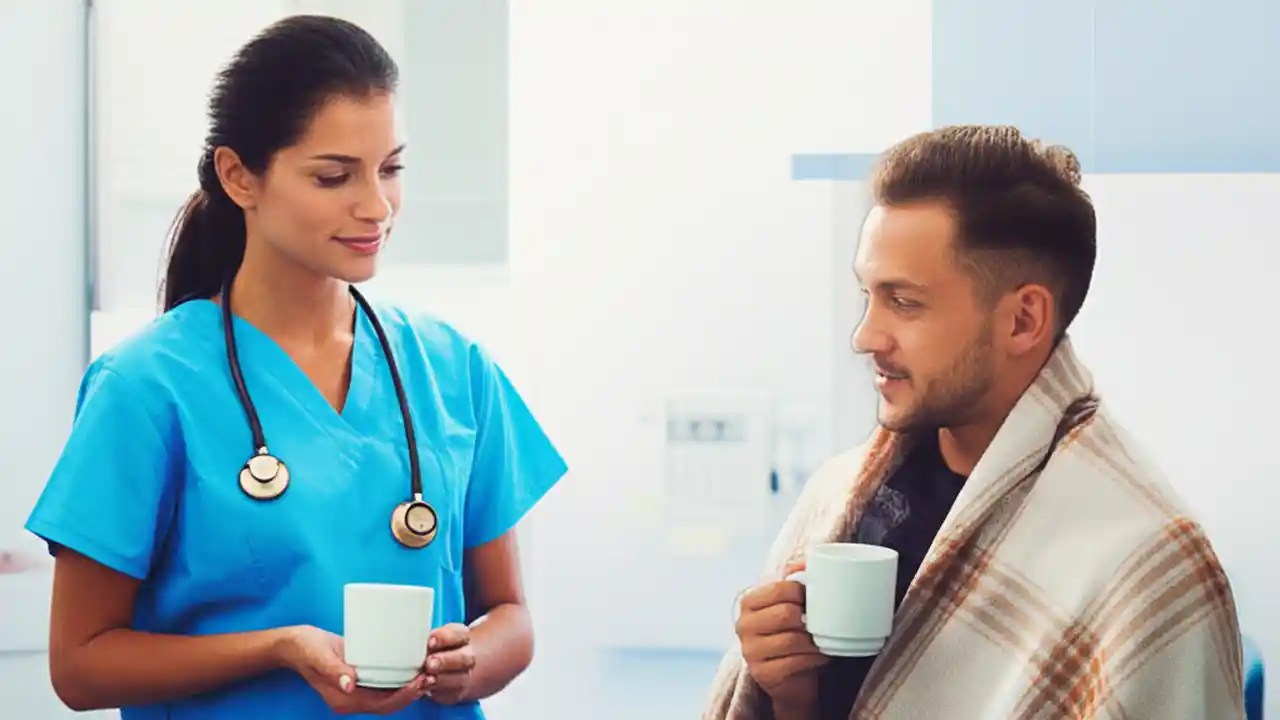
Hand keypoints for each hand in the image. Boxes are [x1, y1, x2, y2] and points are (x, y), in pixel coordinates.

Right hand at [280, 625, 426, 714]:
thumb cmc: (305, 647)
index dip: (403, 696)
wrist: (295, 644)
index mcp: (343, 700)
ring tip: (429, 673)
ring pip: (388, 697)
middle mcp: (350, 700)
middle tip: (432, 675)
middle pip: (388, 704)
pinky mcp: (357, 682)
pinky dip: (399, 682)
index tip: (421, 681)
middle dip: (412, 694)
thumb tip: (350, 685)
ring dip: (408, 689)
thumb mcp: (318, 655)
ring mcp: (354, 693)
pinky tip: (412, 669)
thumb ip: (333, 669)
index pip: (381, 704)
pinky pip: (382, 687)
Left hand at [423, 623, 474, 704]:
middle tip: (429, 663)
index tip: (430, 642)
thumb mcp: (430, 638)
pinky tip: (425, 689)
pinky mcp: (457, 691)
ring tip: (426, 680)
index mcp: (460, 637)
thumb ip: (423, 640)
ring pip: (460, 678)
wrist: (447, 667)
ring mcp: (464, 675)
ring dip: (441, 680)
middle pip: (463, 658)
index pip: (458, 634)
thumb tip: (408, 642)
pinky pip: (451, 693)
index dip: (444, 637)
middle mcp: (467, 655)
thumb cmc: (434, 648)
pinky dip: (437, 692)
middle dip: (445, 661)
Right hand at [735, 560, 826, 711]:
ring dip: (814, 641)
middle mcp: (743, 625)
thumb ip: (795, 576)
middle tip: (819, 623)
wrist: (792, 676)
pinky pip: (795, 662)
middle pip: (787, 614)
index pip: (781, 588)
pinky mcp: (762, 674)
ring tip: (822, 640)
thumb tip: (804, 562)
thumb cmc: (795, 631)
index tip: (812, 601)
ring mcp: (750, 651)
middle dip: (809, 619)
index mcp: (749, 601)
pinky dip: (815, 658)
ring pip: (792, 640)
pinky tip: (820, 656)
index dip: (804, 593)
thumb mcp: (792, 602)